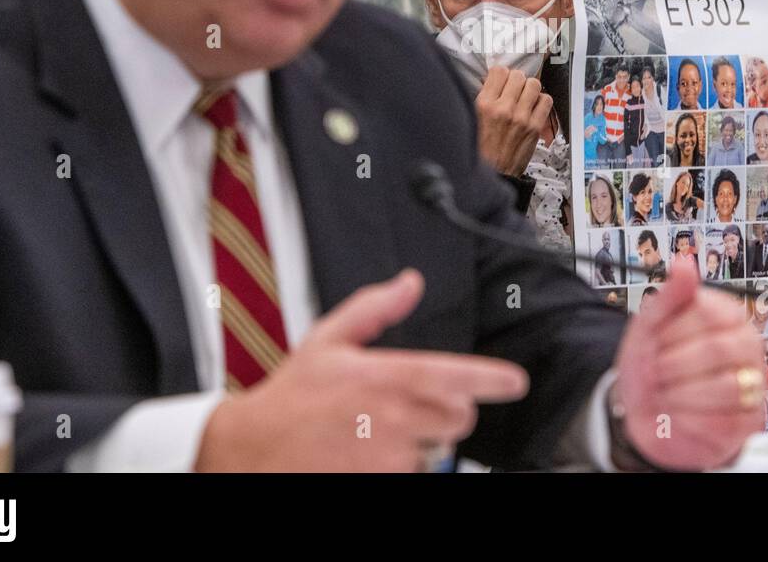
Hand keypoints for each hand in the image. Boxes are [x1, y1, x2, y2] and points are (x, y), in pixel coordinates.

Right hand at [194, 269, 528, 471]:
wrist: (253, 450)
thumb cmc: (291, 397)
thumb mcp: (328, 338)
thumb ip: (375, 308)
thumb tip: (409, 283)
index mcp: (386, 376)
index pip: (456, 376)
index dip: (493, 379)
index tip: (514, 382)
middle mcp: (395, 418)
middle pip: (458, 418)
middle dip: (446, 412)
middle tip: (411, 408)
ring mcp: (390, 458)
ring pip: (439, 450)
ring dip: (422, 443)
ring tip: (381, 433)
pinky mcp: (382, 484)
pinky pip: (416, 476)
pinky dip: (403, 467)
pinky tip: (372, 455)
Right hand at [475, 66, 553, 175]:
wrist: (492, 175)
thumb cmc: (480, 150)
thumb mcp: (471, 120)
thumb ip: (482, 99)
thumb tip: (493, 82)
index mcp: (484, 105)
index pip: (499, 71)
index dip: (501, 74)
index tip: (501, 80)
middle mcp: (503, 109)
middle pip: (518, 75)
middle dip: (515, 80)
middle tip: (513, 89)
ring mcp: (521, 118)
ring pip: (534, 84)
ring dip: (529, 88)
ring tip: (524, 96)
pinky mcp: (535, 128)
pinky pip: (546, 100)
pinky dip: (541, 100)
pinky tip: (533, 107)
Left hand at [612, 257, 763, 469]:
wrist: (643, 413)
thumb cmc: (652, 365)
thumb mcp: (648, 327)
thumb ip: (668, 296)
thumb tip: (685, 263)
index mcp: (726, 316)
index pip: (709, 313)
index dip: (673, 331)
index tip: (653, 341)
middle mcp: (747, 347)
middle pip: (718, 350)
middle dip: (673, 365)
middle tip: (654, 371)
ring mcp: (752, 385)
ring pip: (726, 388)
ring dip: (680, 394)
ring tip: (665, 394)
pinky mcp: (747, 422)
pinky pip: (723, 422)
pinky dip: (687, 420)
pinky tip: (676, 414)